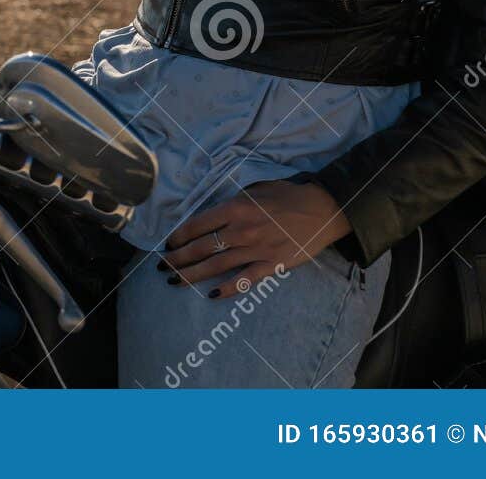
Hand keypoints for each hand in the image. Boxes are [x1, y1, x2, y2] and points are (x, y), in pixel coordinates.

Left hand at [159, 179, 350, 298]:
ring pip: (216, 265)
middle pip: (201, 248)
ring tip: (174, 280)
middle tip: (162, 266)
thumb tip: (210, 216)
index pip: (197, 225)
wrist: (323, 209)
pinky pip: (245, 280)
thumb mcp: (254, 190)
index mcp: (234, 208)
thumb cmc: (287, 196)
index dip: (179, 237)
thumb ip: (232, 204)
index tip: (167, 245)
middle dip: (178, 258)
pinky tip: (212, 295)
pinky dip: (228, 288)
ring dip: (192, 274)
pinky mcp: (272, 265)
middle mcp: (241, 230)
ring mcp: (256, 249)